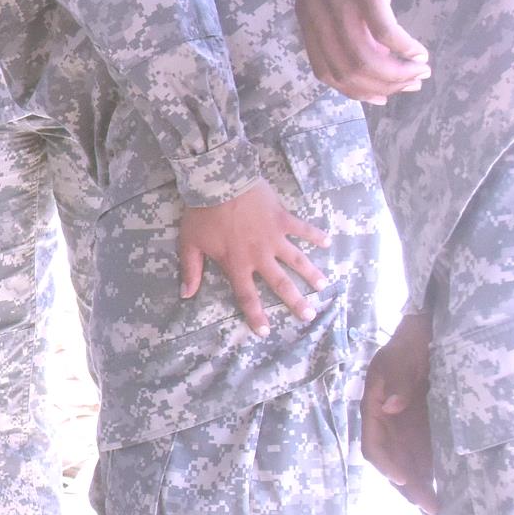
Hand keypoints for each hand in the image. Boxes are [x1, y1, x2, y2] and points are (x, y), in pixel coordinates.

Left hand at [179, 178, 329, 335]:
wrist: (220, 183)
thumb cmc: (202, 214)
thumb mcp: (190, 244)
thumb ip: (191, 270)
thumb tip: (186, 295)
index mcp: (237, 264)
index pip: (247, 296)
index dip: (256, 315)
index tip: (265, 332)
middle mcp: (259, 255)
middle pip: (280, 283)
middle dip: (295, 301)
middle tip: (309, 315)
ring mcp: (274, 237)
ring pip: (297, 260)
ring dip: (311, 273)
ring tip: (323, 287)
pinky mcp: (283, 219)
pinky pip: (303, 229)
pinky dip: (315, 235)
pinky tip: (328, 242)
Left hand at [296, 0, 429, 103]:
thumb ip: (347, 20)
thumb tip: (373, 60)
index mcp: (306, 12)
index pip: (324, 70)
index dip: (355, 91)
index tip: (382, 97)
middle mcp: (315, 8)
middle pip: (345, 69)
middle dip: (382, 86)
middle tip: (412, 84)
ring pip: (363, 56)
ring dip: (396, 72)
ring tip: (419, 72)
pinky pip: (383, 29)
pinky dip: (403, 48)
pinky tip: (419, 53)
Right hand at [362, 311, 437, 514]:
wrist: (426, 331)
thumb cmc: (410, 342)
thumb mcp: (404, 356)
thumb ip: (398, 380)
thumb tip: (391, 408)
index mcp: (374, 406)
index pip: (374, 442)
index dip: (387, 463)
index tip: (404, 479)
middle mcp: (388, 423)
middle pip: (393, 461)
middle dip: (409, 487)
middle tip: (431, 509)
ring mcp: (405, 428)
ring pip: (409, 465)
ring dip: (421, 488)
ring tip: (439, 514)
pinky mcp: (423, 429)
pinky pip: (425, 458)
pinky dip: (432, 476)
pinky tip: (446, 493)